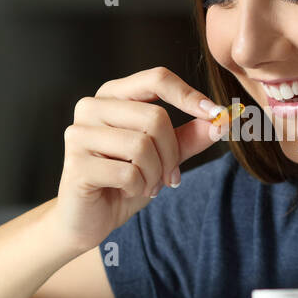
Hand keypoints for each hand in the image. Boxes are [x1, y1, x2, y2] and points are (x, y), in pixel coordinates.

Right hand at [53, 66, 223, 253]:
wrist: (90, 218)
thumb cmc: (125, 181)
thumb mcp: (164, 156)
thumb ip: (189, 136)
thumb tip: (221, 120)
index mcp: (113, 95)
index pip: (156, 79)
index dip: (189, 95)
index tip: (216, 114)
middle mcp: (92, 107)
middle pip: (155, 118)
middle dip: (171, 154)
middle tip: (169, 176)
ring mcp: (79, 133)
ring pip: (142, 146)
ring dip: (155, 173)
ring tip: (147, 185)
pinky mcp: (76, 163)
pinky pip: (127, 172)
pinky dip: (138, 186)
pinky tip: (128, 191)